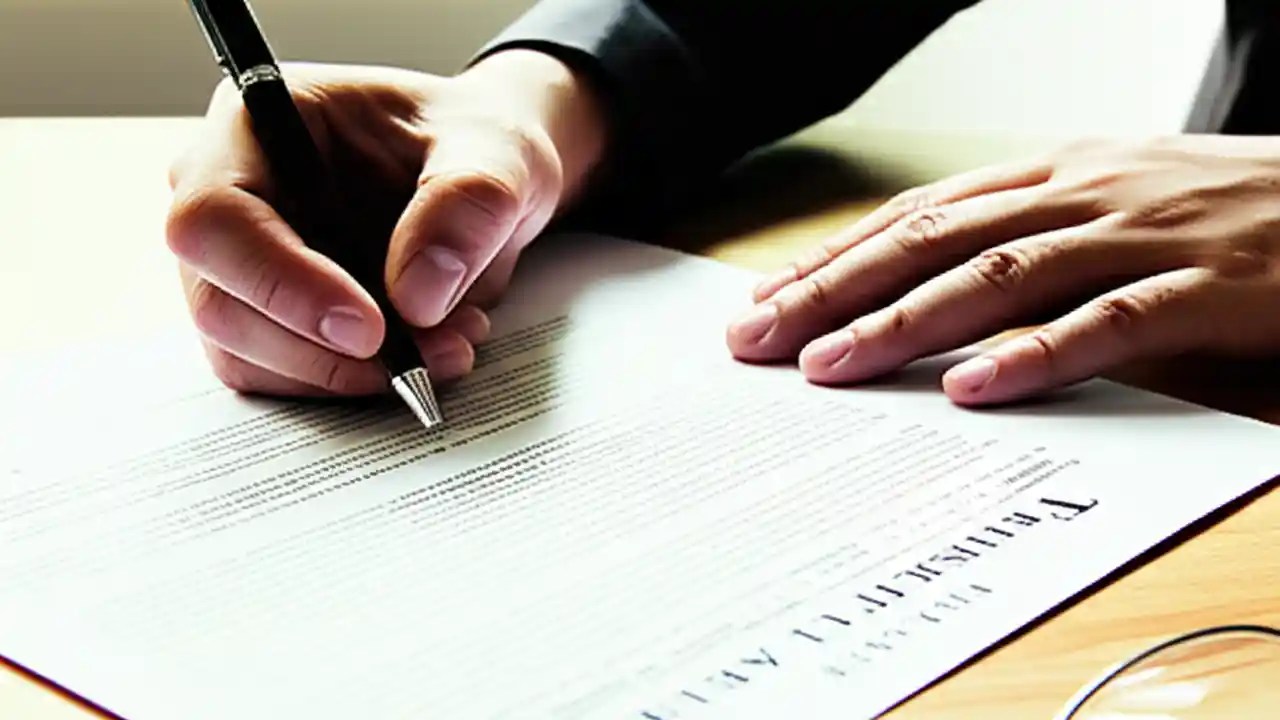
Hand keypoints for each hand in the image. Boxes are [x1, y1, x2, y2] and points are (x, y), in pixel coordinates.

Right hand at [165, 51, 606, 395]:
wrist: (489, 183)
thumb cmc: (476, 144)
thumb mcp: (499, 151)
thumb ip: (468, 205)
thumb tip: (416, 298)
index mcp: (258, 123)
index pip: (214, 217)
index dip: (279, 284)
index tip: (367, 329)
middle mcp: (228, 194)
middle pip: (220, 303)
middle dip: (322, 351)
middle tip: (422, 358)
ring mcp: (241, 264)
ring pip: (247, 355)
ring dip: (346, 375)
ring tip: (446, 347)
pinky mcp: (270, 318)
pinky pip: (283, 378)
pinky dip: (353, 383)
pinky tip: (424, 353)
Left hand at [726, 135, 1279, 404]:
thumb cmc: (1227, 209)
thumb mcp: (1113, 201)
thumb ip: (1025, 236)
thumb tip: (925, 287)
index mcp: (1057, 171)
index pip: (920, 213)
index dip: (838, 255)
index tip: (769, 298)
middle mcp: (1084, 193)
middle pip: (933, 242)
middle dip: (835, 291)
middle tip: (756, 340)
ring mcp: (1145, 236)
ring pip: (1000, 277)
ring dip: (904, 324)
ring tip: (828, 366)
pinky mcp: (1211, 288)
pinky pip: (1112, 323)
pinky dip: (1037, 355)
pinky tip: (972, 388)